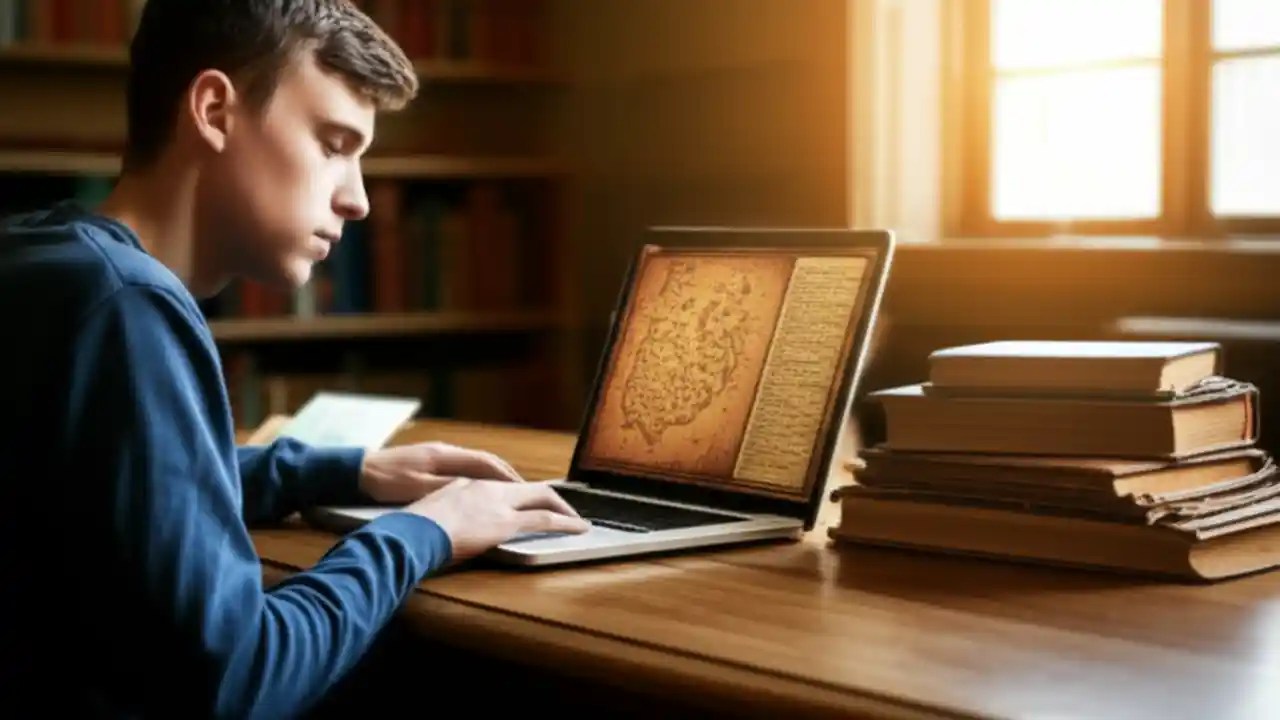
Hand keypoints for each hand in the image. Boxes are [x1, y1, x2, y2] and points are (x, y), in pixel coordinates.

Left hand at [359, 441, 523, 503]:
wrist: (357, 471)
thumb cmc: (385, 482)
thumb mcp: (417, 489)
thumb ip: (446, 488)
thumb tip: (475, 490)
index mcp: (443, 455)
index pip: (484, 462)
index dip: (505, 475)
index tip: (522, 487)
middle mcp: (444, 450)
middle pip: (483, 459)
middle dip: (505, 473)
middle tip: (523, 488)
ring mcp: (436, 452)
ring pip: (473, 461)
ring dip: (492, 474)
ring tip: (507, 488)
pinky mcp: (428, 459)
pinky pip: (462, 465)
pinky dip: (477, 474)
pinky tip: (479, 486)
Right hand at [404, 479, 591, 562]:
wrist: (413, 531)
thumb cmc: (416, 527)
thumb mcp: (434, 509)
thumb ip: (452, 507)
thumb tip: (456, 514)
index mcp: (470, 483)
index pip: (507, 485)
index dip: (525, 493)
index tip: (535, 501)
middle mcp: (489, 488)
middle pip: (532, 487)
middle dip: (552, 498)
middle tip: (566, 510)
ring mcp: (499, 503)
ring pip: (544, 499)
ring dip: (563, 510)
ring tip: (577, 521)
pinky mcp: (505, 522)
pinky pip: (545, 519)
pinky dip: (565, 523)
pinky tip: (578, 528)